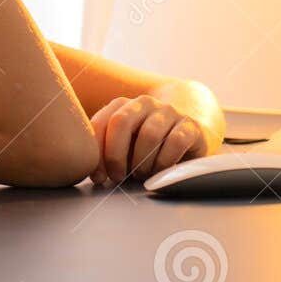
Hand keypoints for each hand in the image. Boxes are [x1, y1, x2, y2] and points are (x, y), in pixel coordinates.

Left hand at [88, 95, 210, 185]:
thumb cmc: (148, 145)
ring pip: (149, 134)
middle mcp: (144, 103)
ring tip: (141, 175)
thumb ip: (106, 150)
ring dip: (142, 162)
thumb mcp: (126, 144)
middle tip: (118, 177)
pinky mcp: (189, 126)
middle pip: (121, 122)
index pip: (101, 123)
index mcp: (122, 105)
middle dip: (115, 155)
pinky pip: (175, 142)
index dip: (97, 154)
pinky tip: (160, 171)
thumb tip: (91, 173)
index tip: (98, 177)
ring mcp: (168, 112)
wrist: (189, 131)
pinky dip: (164, 161)